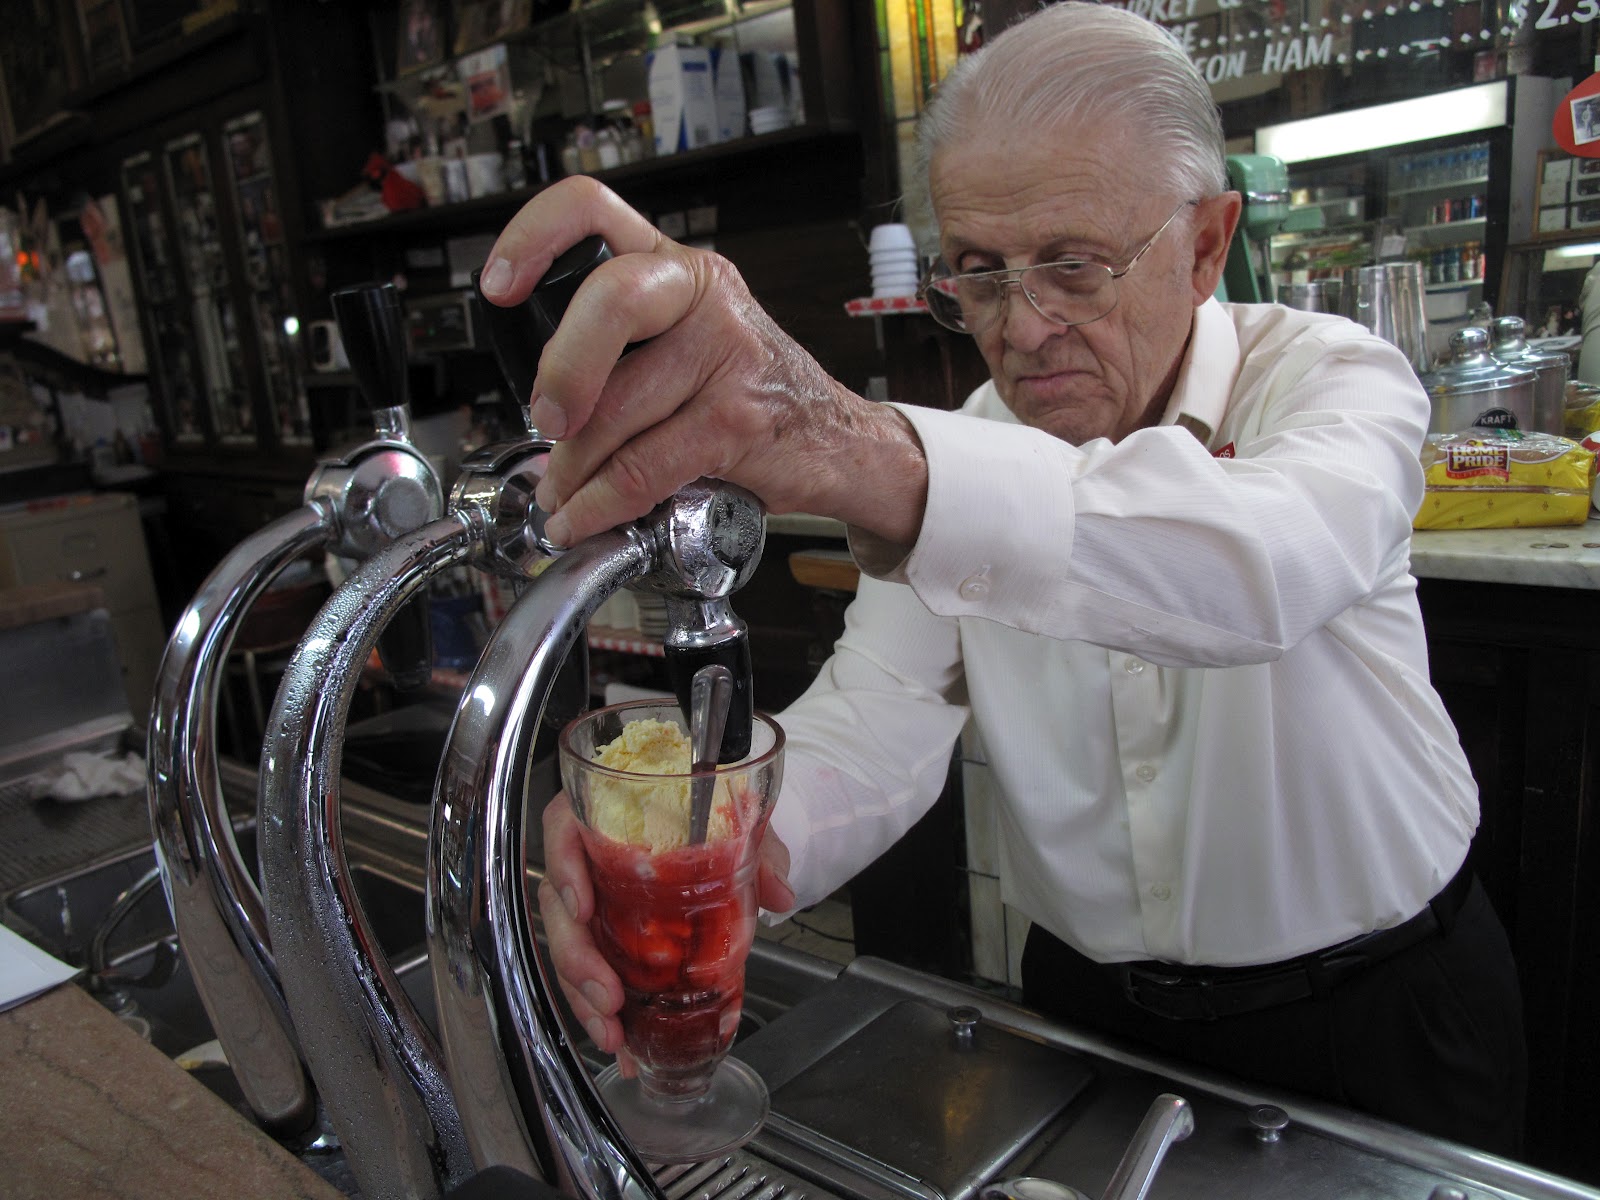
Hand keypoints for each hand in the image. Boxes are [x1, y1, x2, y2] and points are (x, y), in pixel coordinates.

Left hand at [478, 176, 927, 547]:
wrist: (839, 441)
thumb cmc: (753, 393)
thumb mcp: (693, 340)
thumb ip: (622, 349)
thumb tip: (542, 407)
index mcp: (679, 269)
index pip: (593, 210)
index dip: (535, 237)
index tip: (500, 287)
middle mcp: (704, 296)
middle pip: (609, 302)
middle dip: (560, 373)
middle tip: (546, 421)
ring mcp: (727, 355)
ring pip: (618, 409)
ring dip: (572, 468)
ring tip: (560, 494)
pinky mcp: (735, 420)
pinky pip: (643, 468)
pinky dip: (602, 505)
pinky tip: (586, 517)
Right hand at [536, 790, 796, 1072]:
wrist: (717, 831)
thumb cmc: (711, 816)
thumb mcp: (737, 825)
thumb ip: (757, 851)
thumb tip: (778, 892)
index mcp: (605, 813)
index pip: (562, 828)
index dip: (564, 868)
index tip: (583, 908)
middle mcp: (587, 857)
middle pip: (558, 905)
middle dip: (577, 959)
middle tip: (608, 997)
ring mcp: (589, 900)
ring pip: (566, 947)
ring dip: (582, 996)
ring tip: (613, 1034)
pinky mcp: (600, 936)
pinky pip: (586, 972)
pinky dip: (600, 1011)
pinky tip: (623, 1043)